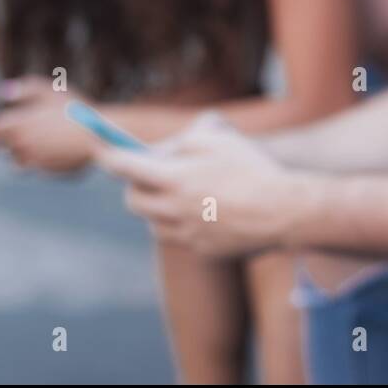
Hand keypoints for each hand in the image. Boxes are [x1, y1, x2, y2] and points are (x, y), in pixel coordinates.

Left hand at [0, 77, 93, 173]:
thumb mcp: (50, 90)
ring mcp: (33, 161)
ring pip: (17, 161)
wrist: (100, 135)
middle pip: (1, 148)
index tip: (0, 126)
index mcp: (18, 124)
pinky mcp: (47, 173)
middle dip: (7, 142)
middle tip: (22, 134)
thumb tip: (3, 93)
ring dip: (24, 154)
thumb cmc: (75, 110)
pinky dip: (43, 161)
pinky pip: (38, 168)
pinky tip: (58, 150)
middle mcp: (20, 145)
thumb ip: (24, 89)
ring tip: (42, 142)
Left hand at [93, 122, 309, 256]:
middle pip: (132, 201)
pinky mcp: (202, 249)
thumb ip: (185, 139)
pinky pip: (179, 236)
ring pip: (153, 222)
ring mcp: (187, 233)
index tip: (101, 150)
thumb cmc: (254, 168)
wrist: (286, 211)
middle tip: (145, 175)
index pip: (123, 167)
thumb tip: (163, 150)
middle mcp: (173, 209)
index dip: (108, 156)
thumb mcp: (219, 138)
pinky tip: (205, 210)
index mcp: (174, 178)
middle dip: (133, 186)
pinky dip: (181, 223)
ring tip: (181, 193)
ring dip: (157, 206)